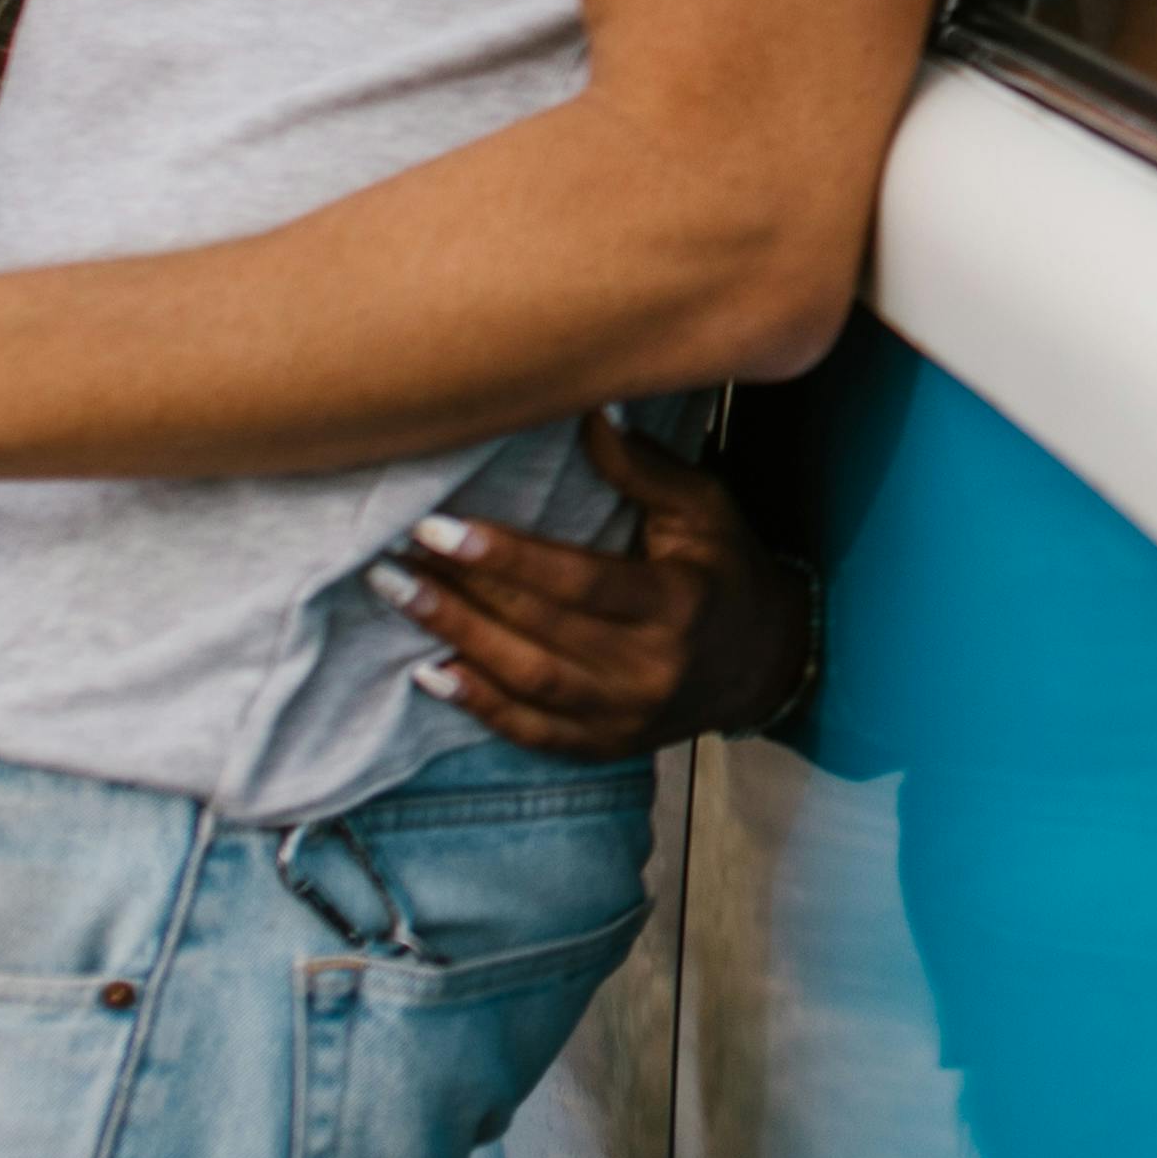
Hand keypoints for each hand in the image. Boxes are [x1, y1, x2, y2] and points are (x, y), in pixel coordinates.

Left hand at [368, 410, 816, 759]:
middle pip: (538, 633)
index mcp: (676, 603)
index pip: (576, 581)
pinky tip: (431, 674)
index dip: (503, 557)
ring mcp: (626, 716)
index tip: (437, 528)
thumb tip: (585, 411)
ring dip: (455, 641)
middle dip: (458, 595)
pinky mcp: (605, 746)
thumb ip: (642, 468)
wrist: (762, 661)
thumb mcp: (702, 509)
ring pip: (526, 683)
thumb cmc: (724, 569)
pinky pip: (533, 732)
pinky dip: (479, 706)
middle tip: (393, 559)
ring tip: (399, 598)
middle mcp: (650, 668)